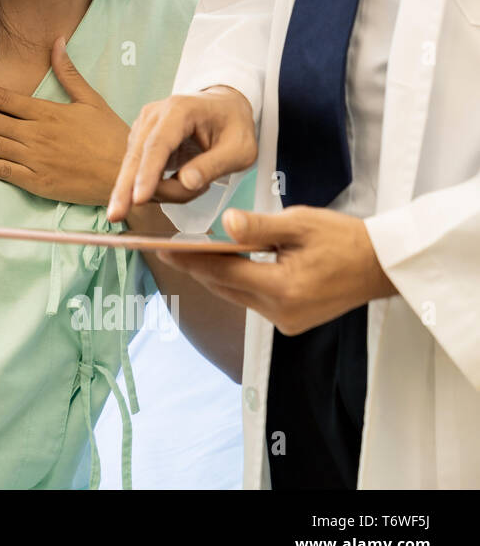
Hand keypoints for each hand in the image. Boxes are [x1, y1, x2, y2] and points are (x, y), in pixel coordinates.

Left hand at [0, 37, 129, 206]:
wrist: (125, 176)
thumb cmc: (111, 137)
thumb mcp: (91, 100)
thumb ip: (69, 72)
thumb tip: (57, 41)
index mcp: (45, 112)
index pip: (0, 97)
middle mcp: (34, 134)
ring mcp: (34, 159)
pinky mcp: (37, 182)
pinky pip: (2, 172)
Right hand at [106, 85, 257, 222]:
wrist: (223, 107)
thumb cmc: (234, 126)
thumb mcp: (239, 149)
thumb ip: (214, 165)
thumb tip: (187, 182)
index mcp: (179, 110)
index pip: (158, 145)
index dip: (147, 174)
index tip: (139, 199)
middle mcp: (153, 116)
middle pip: (135, 157)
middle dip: (125, 189)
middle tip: (116, 215)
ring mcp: (142, 127)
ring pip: (138, 170)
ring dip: (162, 190)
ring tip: (201, 185)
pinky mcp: (139, 141)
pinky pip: (141, 172)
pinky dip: (159, 186)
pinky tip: (183, 182)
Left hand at [155, 207, 397, 334]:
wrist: (383, 266)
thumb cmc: (344, 238)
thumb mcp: (300, 223)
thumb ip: (259, 226)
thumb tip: (226, 225)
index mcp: (284, 288)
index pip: (223, 273)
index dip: (190, 260)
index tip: (162, 248)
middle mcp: (282, 312)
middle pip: (225, 287)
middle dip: (196, 267)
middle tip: (166, 249)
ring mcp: (287, 321)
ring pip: (236, 295)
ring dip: (215, 275)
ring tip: (186, 254)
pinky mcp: (291, 322)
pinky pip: (252, 300)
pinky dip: (237, 282)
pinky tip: (223, 265)